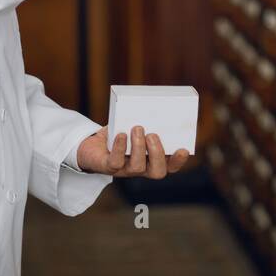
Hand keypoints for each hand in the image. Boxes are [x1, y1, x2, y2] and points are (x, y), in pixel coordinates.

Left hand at [75, 125, 190, 178]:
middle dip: (157, 153)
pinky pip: (115, 162)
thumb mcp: (134, 125)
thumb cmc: (119, 132)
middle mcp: (141, 168)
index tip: (183, 149)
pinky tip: (121, 134)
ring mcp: (124, 170)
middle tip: (152, 134)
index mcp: (151, 160)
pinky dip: (120, 148)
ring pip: (137, 167)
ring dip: (139, 147)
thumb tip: (155, 104)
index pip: (170, 166)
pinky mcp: (107, 166)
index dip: (178, 161)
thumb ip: (146, 119)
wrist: (92, 143)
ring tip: (137, 128)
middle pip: (157, 172)